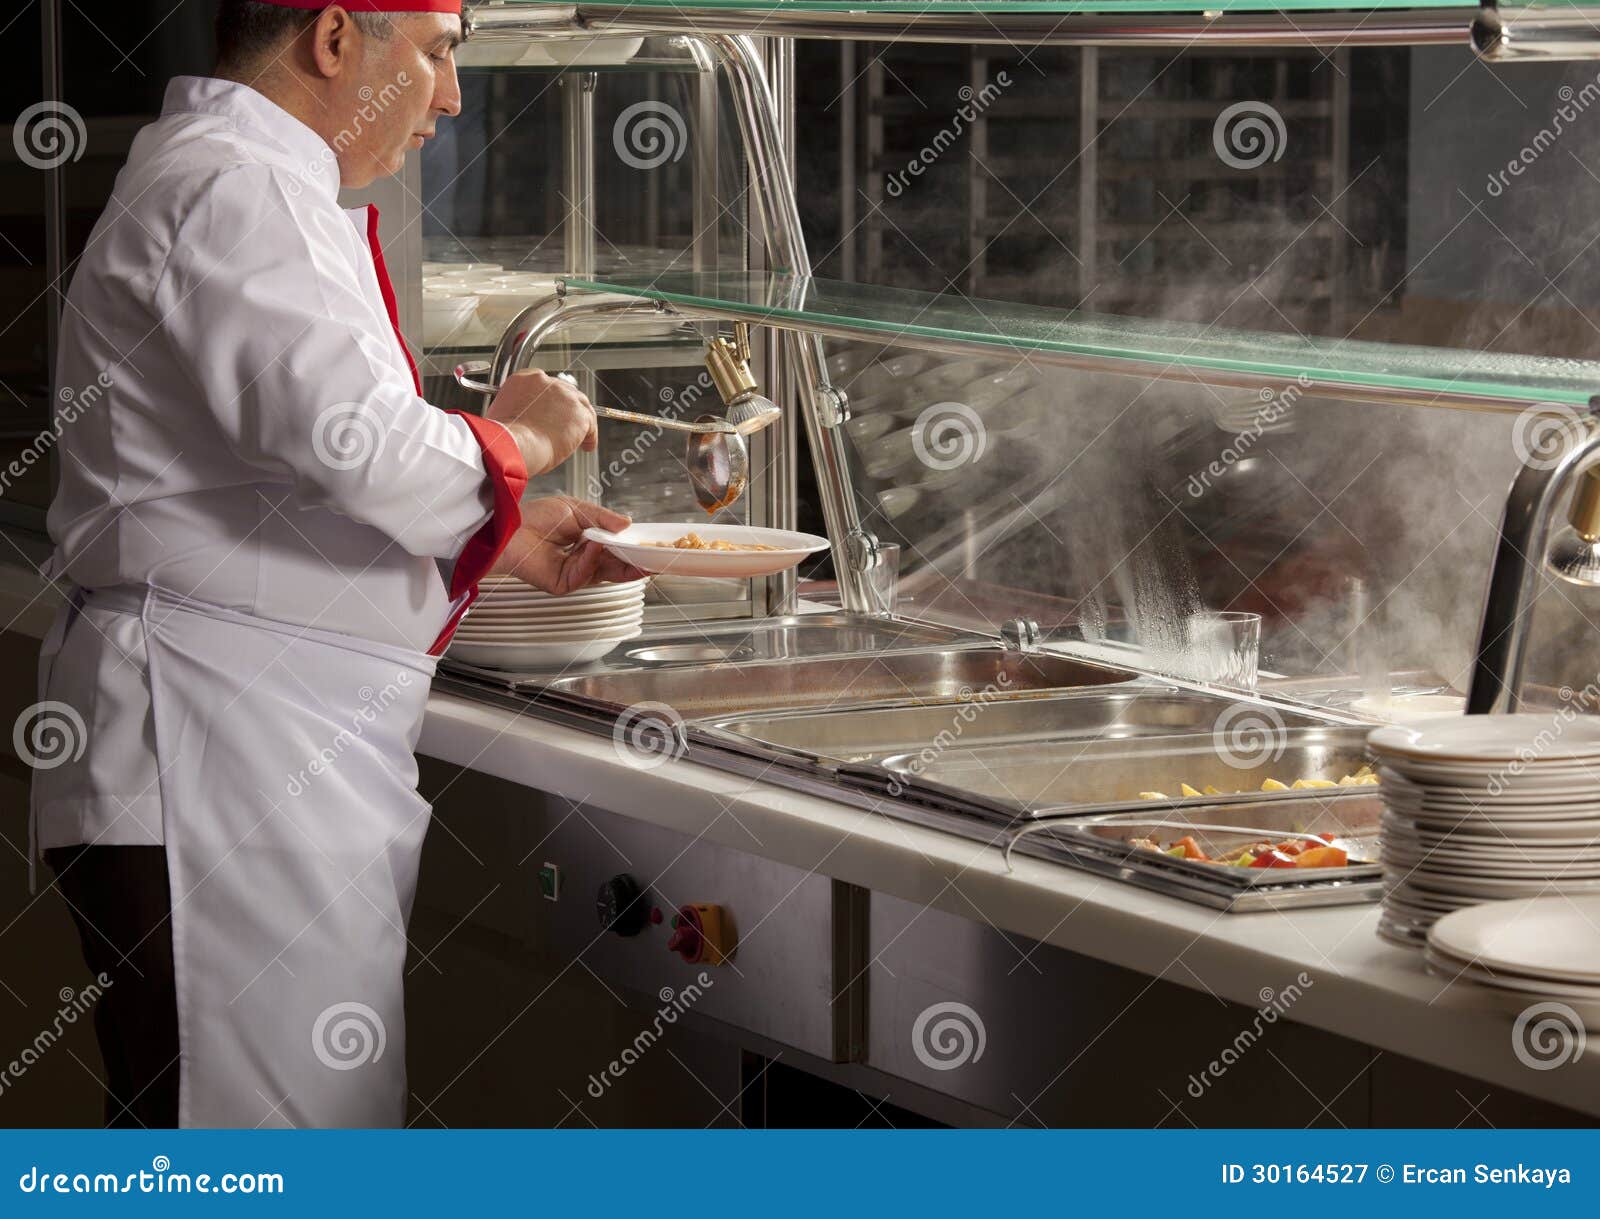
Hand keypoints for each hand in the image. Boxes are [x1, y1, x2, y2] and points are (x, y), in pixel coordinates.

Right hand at [485, 369, 597, 475]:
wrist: (514, 444)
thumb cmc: (505, 437)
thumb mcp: (502, 413)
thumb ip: (517, 410)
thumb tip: (523, 420)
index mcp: (525, 379)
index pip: (545, 384)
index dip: (551, 400)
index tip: (551, 411)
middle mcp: (547, 382)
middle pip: (566, 392)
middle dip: (567, 409)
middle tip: (567, 424)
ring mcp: (566, 396)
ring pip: (580, 406)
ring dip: (580, 421)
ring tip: (581, 436)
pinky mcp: (579, 414)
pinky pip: (590, 424)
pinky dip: (590, 436)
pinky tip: (587, 445)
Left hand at [487, 496, 647, 594]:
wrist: (507, 528)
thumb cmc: (534, 517)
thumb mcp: (575, 509)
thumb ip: (602, 517)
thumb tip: (627, 523)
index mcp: (587, 543)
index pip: (616, 550)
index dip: (632, 550)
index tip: (650, 547)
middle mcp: (582, 561)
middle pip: (615, 566)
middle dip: (634, 562)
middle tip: (653, 557)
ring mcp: (574, 574)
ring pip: (604, 573)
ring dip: (620, 563)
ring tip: (635, 552)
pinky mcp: (563, 583)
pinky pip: (584, 574)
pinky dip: (591, 560)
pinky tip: (596, 546)